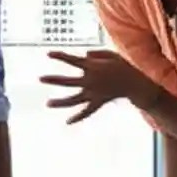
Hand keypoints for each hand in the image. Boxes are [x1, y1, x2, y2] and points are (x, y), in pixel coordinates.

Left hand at [40, 50, 160, 122]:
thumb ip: (96, 54)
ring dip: (61, 102)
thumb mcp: (111, 54)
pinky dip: (78, 117)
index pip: (72, 61)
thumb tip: (84, 56)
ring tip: (47, 104)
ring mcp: (94, 93)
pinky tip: (68, 122)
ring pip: (74, 100)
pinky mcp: (99, 102)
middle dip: (54, 80)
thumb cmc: (123, 65)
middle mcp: (91, 81)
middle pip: (68, 82)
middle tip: (40, 78)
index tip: (48, 54)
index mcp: (93, 68)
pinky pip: (87, 111)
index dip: (60, 57)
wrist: (136, 83)